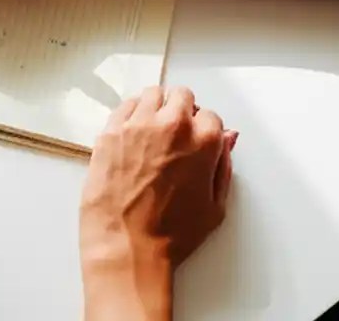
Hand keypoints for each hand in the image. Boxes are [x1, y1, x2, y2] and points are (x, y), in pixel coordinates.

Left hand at [79, 86, 236, 320]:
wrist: (127, 244)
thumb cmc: (172, 233)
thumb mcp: (215, 205)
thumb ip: (223, 164)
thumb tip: (228, 137)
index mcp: (203, 141)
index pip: (211, 116)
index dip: (205, 131)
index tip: (197, 143)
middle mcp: (171, 125)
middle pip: (181, 96)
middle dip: (182, 110)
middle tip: (176, 133)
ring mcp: (137, 125)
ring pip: (151, 94)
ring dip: (156, 107)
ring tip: (153, 130)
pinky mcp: (110, 131)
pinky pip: (124, 106)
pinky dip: (131, 113)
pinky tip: (132, 133)